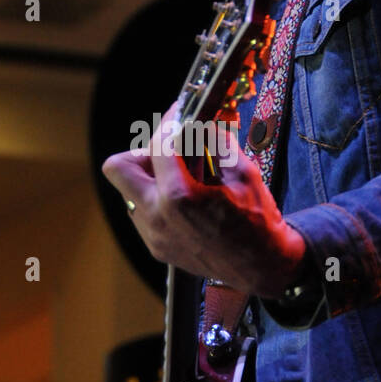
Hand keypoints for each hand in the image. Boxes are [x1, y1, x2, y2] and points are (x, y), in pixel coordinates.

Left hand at [102, 105, 307, 295]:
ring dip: (149, 177)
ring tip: (181, 177)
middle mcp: (157, 217)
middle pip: (118, 168)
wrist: (262, 267)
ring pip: (129, 191)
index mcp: (179, 197)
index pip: (159, 144)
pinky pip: (142, 213)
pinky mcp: (156, 247)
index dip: (171, 122)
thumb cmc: (258, 220)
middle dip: (141, 152)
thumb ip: (217, 142)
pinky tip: (184, 200)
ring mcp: (153, 235)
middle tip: (168, 151)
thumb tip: (201, 122)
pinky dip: (157, 199)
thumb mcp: (244, 173)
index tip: (181, 114)